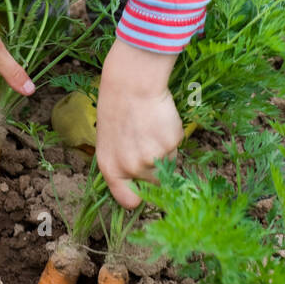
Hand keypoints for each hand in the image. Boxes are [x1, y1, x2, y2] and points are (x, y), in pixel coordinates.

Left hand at [96, 37, 181, 207]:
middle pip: (154, 182)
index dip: (138, 197)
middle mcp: (131, 168)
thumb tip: (138, 178)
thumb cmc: (116, 106)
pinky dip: (172, 136)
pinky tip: (160, 119)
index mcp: (111, 169)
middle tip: (148, 143)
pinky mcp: (171, 144)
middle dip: (154, 168)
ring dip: (164, 151)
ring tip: (151, 127)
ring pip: (168, 164)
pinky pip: (176, 147)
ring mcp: (153, 158)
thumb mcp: (108, 140)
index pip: (128, 200)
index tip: (144, 191)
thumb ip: (121, 162)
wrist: (132, 83)